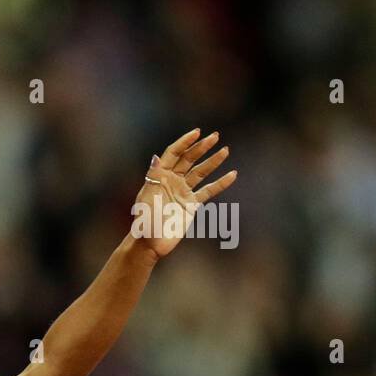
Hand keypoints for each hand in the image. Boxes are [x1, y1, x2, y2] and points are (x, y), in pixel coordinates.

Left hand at [132, 128, 236, 257]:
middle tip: (215, 136)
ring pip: (200, 173)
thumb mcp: (146, 197)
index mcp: (159, 176)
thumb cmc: (144, 220)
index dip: (184, 142)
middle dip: (201, 147)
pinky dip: (220, 183)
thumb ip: (153, 177)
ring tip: (225, 150)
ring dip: (212, 161)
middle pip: (189, 159)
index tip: (197, 133)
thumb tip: (155, 157)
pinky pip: (208, 191)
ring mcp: (183, 191)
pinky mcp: (191, 204)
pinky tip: (232, 174)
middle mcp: (172, 181)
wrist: (151, 243)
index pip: (173, 154)